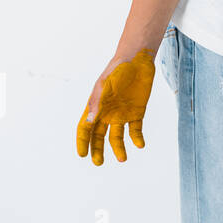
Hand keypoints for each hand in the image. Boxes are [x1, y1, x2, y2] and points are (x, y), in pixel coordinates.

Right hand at [75, 48, 156, 165]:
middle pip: (99, 137)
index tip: (82, 155)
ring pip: (117, 136)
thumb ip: (98, 103)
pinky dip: (137, 138)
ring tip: (123, 159)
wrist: (138, 60)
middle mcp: (107, 114)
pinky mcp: (137, 113)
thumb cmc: (118, 70)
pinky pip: (136, 130)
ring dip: (119, 148)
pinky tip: (140, 145)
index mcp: (96, 107)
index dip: (82, 142)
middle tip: (98, 162)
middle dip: (97, 150)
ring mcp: (122, 114)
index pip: (85, 128)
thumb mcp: (106, 85)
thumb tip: (88, 121)